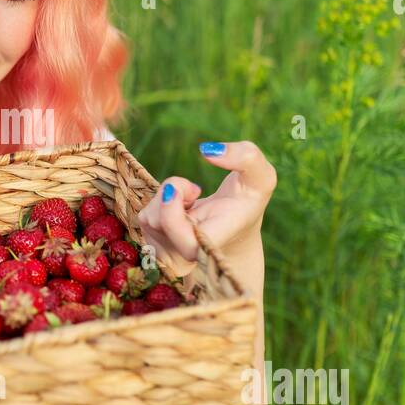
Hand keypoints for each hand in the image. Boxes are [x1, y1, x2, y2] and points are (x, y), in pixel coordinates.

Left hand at [137, 141, 276, 280]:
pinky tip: (181, 209)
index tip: (173, 190)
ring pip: (148, 218)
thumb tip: (208, 150)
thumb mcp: (261, 175)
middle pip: (157, 223)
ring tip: (191, 200)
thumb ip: (246, 157)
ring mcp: (172, 255)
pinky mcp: (157, 247)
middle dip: (167, 194)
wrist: (235, 225)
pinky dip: (159, 205)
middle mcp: (191, 255)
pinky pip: (144, 218)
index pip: (188, 244)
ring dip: (165, 197)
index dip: (172, 217)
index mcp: (217, 241)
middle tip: (193, 189)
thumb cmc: (248, 198)